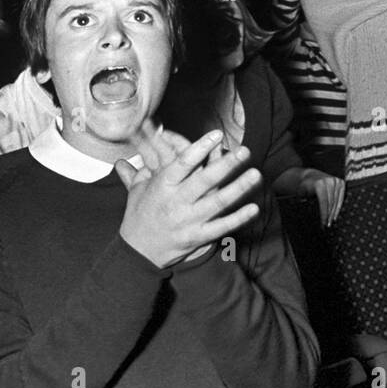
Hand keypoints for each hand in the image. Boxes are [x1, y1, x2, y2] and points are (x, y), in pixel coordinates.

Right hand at [116, 127, 261, 268]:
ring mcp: (189, 221)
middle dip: (226, 165)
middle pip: (205, 181)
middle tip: (244, 151)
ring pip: (218, 203)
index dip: (200, 148)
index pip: (182, 164)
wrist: (137, 253)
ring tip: (255, 174)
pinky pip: (221, 227)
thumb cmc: (139, 216)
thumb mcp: (137, 190)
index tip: (217, 134)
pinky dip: (238, 218)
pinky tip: (254, 208)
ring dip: (239, 188)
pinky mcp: (198, 237)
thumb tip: (130, 145)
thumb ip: (139, 166)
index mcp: (163, 187)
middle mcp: (177, 202)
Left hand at [297, 168, 345, 226]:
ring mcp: (336, 181)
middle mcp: (329, 181)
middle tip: (327, 225)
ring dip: (334, 213)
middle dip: (329, 215)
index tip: (323, 224)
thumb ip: (303, 202)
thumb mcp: (302, 194)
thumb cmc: (305, 187)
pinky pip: (341, 197)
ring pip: (337, 201)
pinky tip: (335, 214)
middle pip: (331, 203)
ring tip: (331, 222)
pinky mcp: (341, 182)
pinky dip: (339, 206)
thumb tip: (304, 214)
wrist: (311, 176)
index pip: (323, 202)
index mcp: (319, 184)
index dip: (324, 214)